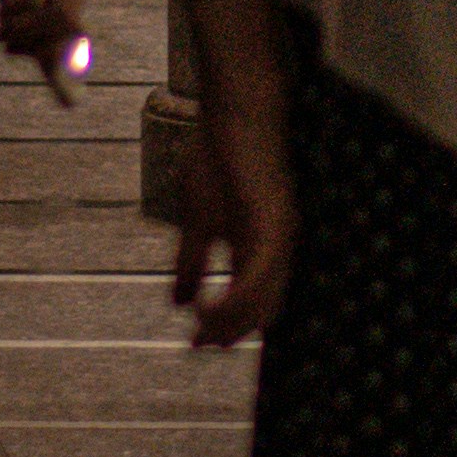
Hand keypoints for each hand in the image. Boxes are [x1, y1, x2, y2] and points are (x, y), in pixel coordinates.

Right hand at [0, 0, 91, 93]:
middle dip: (39, 46)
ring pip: (56, 8)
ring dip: (27, 28)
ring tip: (2, 33)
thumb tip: (11, 19)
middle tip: (9, 49)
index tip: (41, 70)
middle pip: (68, 23)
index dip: (57, 49)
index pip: (74, 20)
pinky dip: (20, 1)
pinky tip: (4, 10)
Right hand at [173, 93, 295, 351]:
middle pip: (263, 311)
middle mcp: (277, 246)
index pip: (253, 302)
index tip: (198, 344)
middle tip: (199, 346)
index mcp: (261, 246)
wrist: (238, 110)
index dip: (229, 328)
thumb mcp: (198, 218)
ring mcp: (279, 236)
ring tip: (200, 332)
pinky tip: (206, 305)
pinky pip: (258, 278)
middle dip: (231, 334)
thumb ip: (192, 261)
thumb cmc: (219, 156)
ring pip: (263, 302)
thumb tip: (177, 303)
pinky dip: (234, 300)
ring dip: (231, 324)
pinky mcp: (273, 224)